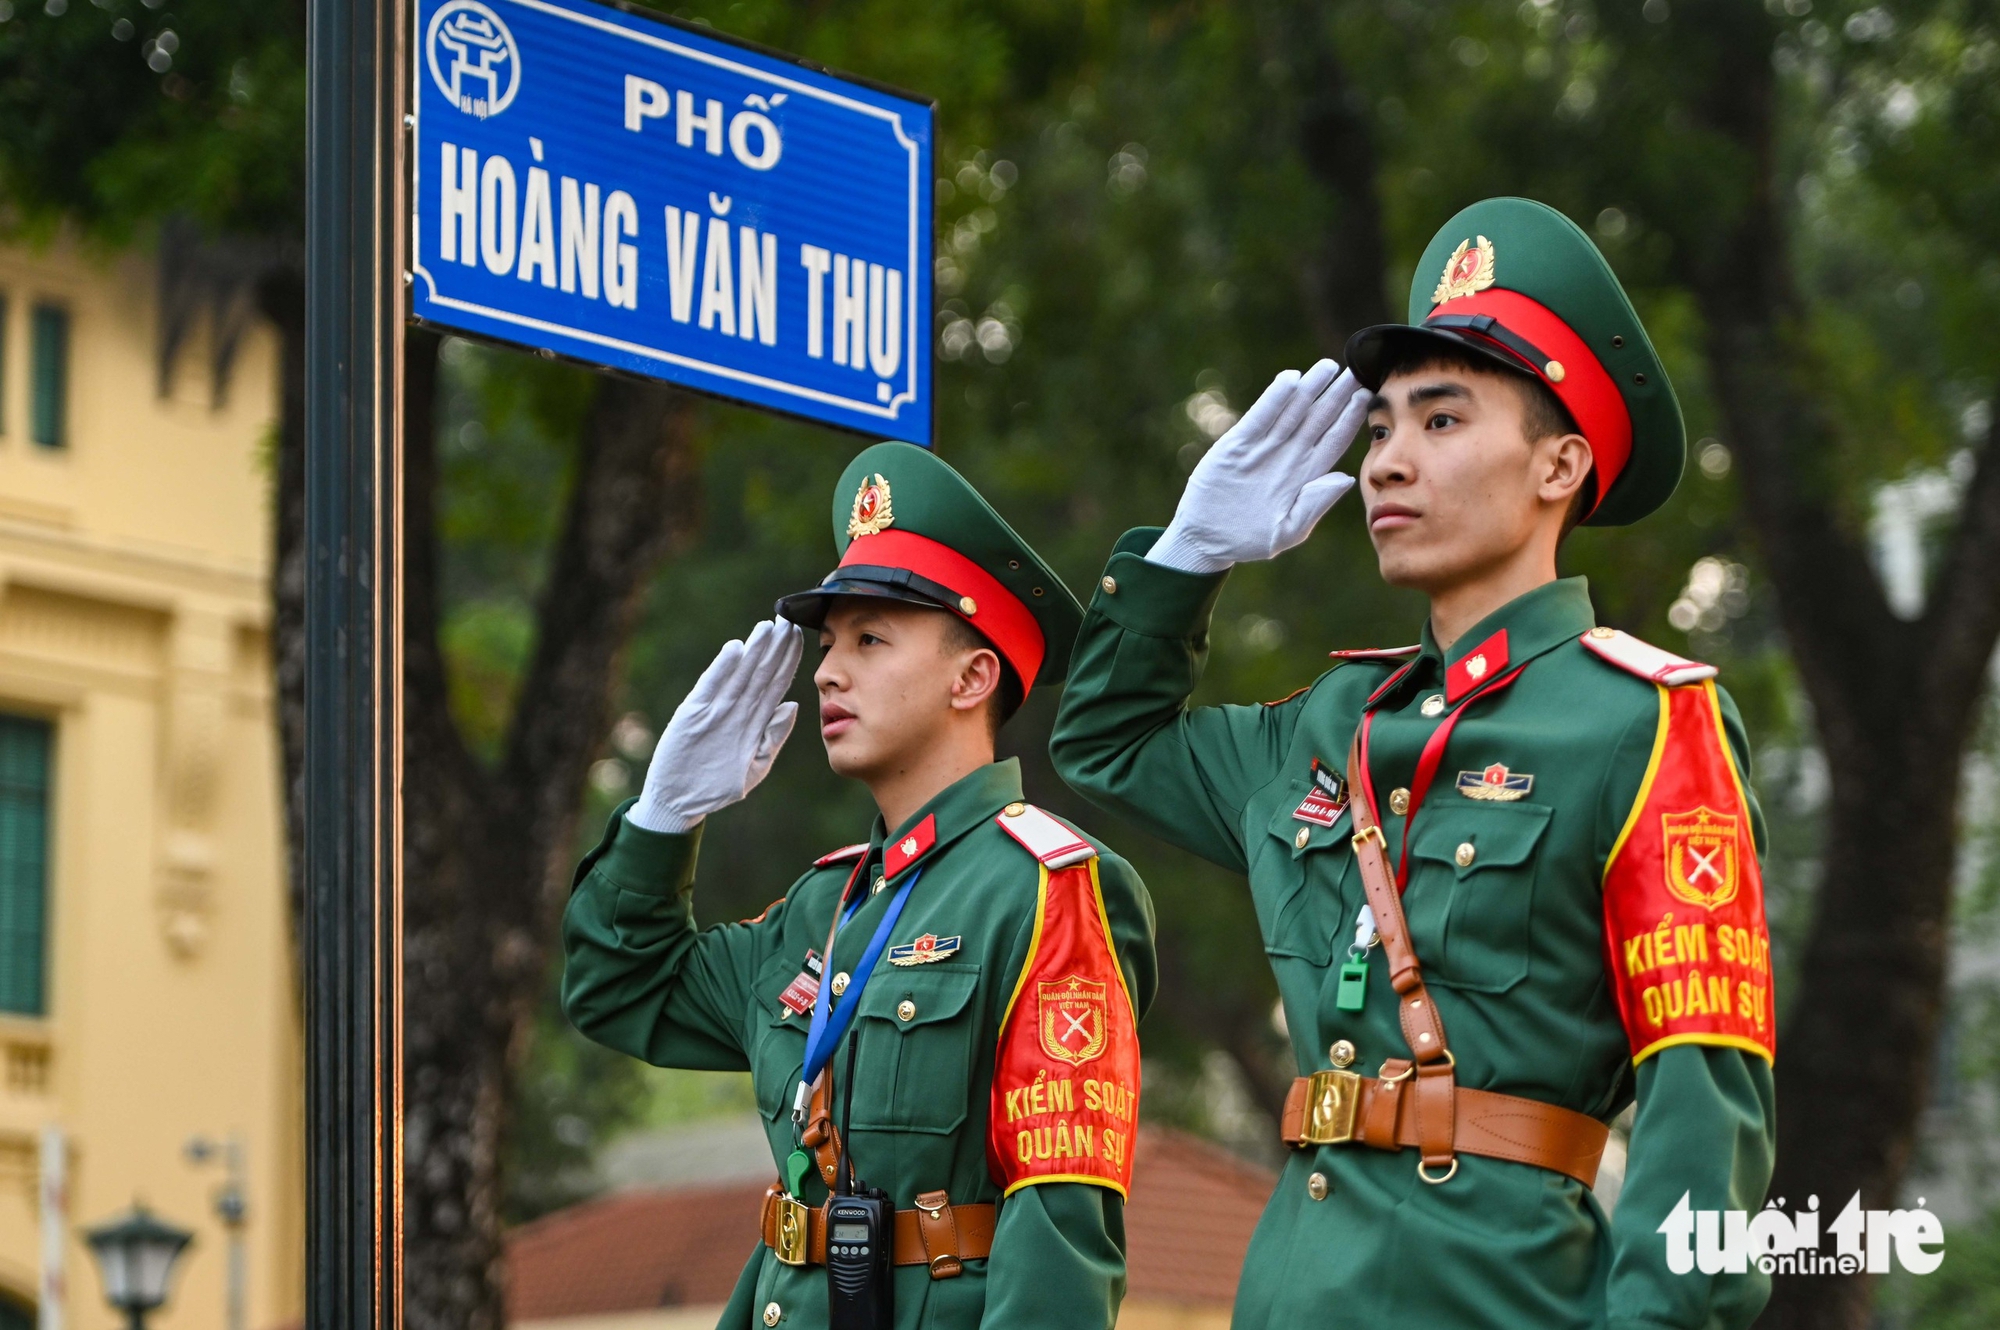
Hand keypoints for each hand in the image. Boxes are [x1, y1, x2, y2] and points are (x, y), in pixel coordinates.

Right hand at [627, 619, 802, 833]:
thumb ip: (773, 738)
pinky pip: (711, 686)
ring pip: (740, 674)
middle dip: (775, 647)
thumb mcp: (755, 767)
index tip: (800, 637)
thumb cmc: (718, 786)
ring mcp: (715, 710)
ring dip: (754, 650)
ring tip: (767, 626)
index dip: (788, 661)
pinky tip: (735, 649)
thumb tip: (793, 705)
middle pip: (761, 673)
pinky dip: (722, 668)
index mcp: (754, 721)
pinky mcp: (693, 714)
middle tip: (788, 620)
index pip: (776, 684)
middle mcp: (736, 710)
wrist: (680, 801)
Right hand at [1146, 359, 1369, 573]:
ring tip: (1328, 367)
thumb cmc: (1250, 539)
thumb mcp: (1288, 530)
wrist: (1207, 539)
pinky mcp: (1237, 445)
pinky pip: (1260, 416)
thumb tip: (1345, 478)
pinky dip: (1274, 398)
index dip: (1350, 419)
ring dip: (1309, 388)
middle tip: (1355, 370)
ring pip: (1291, 412)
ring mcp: (1262, 448)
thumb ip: (1315, 505)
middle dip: (1336, 394)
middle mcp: (1287, 456)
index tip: (1367, 397)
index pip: (1333, 440)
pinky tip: (1290, 379)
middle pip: (1317, 419)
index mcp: (1305, 475)